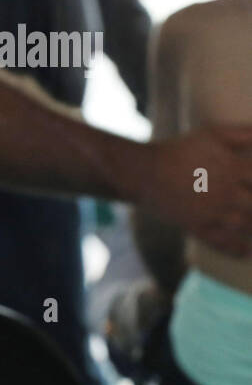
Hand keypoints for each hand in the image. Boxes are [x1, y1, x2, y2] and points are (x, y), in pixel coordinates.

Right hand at [136, 127, 251, 257]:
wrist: (143, 172)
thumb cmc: (179, 150)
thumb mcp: (212, 134)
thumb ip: (245, 134)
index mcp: (234, 168)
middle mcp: (227, 192)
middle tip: (251, 203)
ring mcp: (211, 212)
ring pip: (245, 225)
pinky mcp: (196, 226)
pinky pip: (221, 243)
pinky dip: (236, 249)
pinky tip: (245, 250)